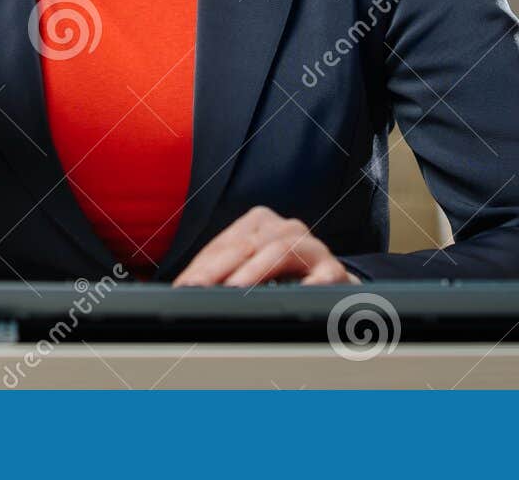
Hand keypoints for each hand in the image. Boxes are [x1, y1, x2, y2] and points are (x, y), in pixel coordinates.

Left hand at [172, 206, 360, 286]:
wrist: (333, 285)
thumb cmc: (284, 279)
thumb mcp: (250, 271)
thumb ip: (221, 277)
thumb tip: (184, 293)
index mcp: (260, 225)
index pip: (224, 244)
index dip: (202, 267)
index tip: (184, 287)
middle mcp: (286, 229)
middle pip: (247, 244)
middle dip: (218, 269)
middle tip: (198, 288)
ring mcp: (312, 247)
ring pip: (280, 250)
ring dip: (254, 271)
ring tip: (234, 290)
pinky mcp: (335, 270)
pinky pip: (322, 274)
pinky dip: (307, 284)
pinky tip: (291, 294)